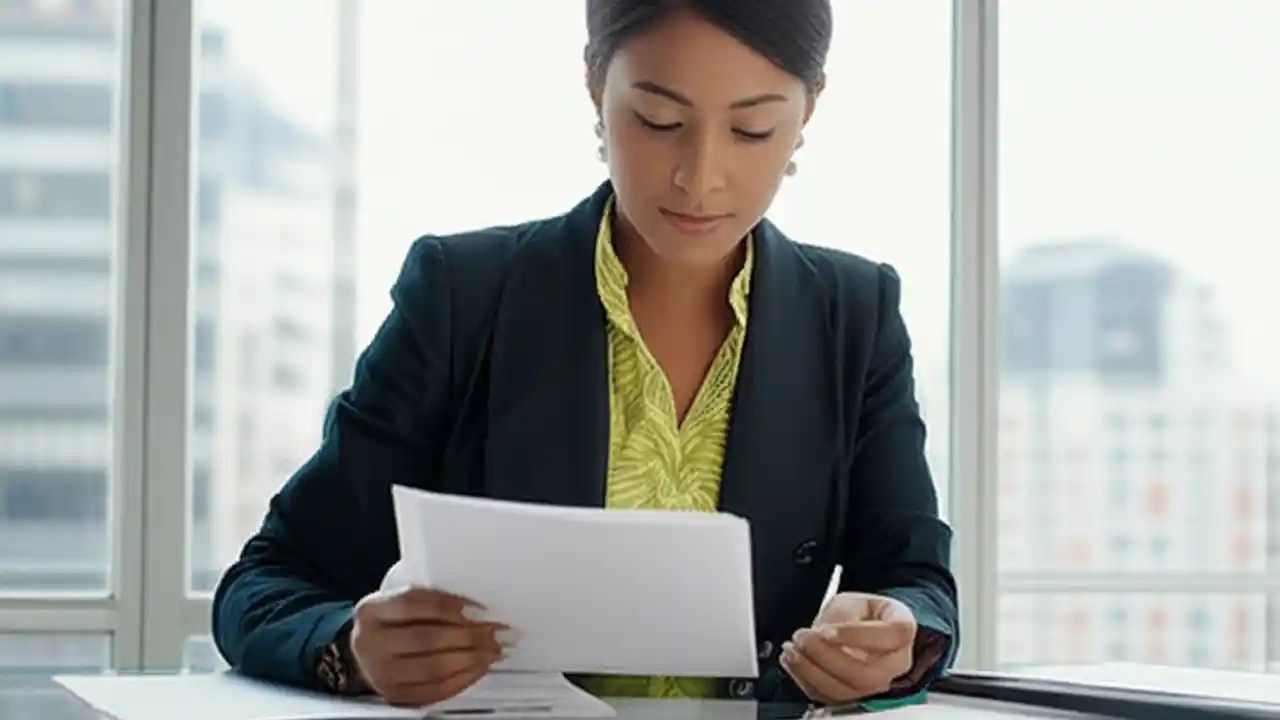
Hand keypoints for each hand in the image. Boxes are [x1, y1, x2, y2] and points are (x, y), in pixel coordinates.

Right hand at [348, 586, 516, 706]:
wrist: (370, 652)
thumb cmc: (395, 621)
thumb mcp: (402, 601)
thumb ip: (432, 600)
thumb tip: (479, 609)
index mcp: (371, 610)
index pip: (412, 603)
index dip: (450, 605)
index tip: (482, 608)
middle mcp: (370, 643)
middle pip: (426, 638)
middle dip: (469, 635)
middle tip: (498, 631)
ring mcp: (381, 675)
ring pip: (433, 668)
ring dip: (472, 658)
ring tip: (496, 649)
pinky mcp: (396, 697)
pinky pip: (436, 691)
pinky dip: (464, 678)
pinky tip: (481, 666)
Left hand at [780, 592, 916, 704]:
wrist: (869, 630)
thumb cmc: (865, 614)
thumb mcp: (855, 601)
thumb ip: (843, 615)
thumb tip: (824, 633)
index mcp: (903, 630)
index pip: (889, 636)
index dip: (855, 635)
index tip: (824, 631)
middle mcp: (896, 664)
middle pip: (866, 673)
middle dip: (826, 657)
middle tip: (802, 638)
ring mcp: (878, 684)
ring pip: (847, 690)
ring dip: (812, 671)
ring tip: (791, 651)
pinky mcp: (856, 695)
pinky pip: (831, 697)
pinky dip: (806, 681)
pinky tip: (792, 662)